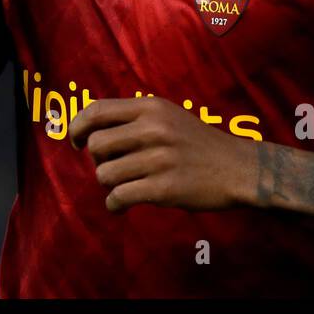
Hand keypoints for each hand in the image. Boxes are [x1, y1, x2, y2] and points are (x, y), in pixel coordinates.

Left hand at [67, 97, 257, 213]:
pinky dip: (114, 204)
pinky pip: (119, 197)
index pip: (96, 110)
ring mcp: (159, 159)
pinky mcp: (163, 188)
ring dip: (109, 184)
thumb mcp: (168, 115)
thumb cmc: (198, 143)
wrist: (238, 168)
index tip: (75, 142)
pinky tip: (121, 205)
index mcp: (151, 108)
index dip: (77, 127)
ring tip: (124, 186)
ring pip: (105, 174)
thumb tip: (90, 130)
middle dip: (97, 161)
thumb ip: (134, 118)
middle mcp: (153, 129)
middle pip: (96, 145)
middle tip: (112, 167)